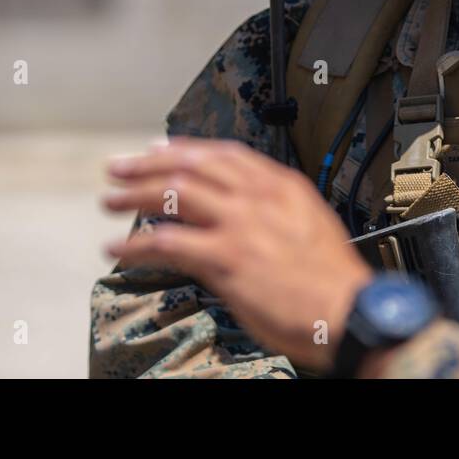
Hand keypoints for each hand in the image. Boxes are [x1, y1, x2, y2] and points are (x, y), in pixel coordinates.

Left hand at [102, 138, 373, 371]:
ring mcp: (241, 224)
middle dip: (148, 164)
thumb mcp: (311, 224)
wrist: (349, 310)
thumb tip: (248, 211)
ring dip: (135, 194)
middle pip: (191, 165)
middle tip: (118, 168)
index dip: (184, 149)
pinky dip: (136, 244)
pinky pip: (167, 242)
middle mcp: (259, 196)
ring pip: (174, 193)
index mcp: (282, 185)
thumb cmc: (333, 279)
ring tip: (109, 200)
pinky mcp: (226, 258)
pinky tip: (117, 248)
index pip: (224, 153)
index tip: (158, 149)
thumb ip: (277, 210)